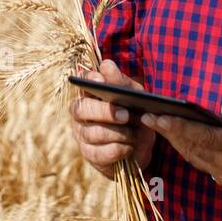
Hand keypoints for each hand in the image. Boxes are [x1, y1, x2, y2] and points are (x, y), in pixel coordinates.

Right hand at [69, 59, 155, 179]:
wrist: (141, 146)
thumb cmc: (135, 114)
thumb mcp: (134, 97)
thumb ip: (121, 82)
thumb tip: (106, 65)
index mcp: (90, 93)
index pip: (83, 82)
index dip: (89, 80)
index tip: (101, 81)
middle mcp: (80, 113)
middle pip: (80, 109)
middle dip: (104, 112)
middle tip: (125, 114)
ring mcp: (82, 134)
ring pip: (91, 133)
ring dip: (117, 134)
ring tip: (134, 134)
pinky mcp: (89, 154)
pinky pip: (98, 153)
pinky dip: (117, 150)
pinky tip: (129, 147)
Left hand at [140, 102, 221, 195]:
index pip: (200, 136)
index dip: (176, 126)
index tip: (157, 117)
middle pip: (190, 147)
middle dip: (166, 132)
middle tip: (146, 116)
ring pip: (191, 157)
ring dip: (173, 141)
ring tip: (156, 123)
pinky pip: (199, 163)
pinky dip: (186, 149)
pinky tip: (177, 137)